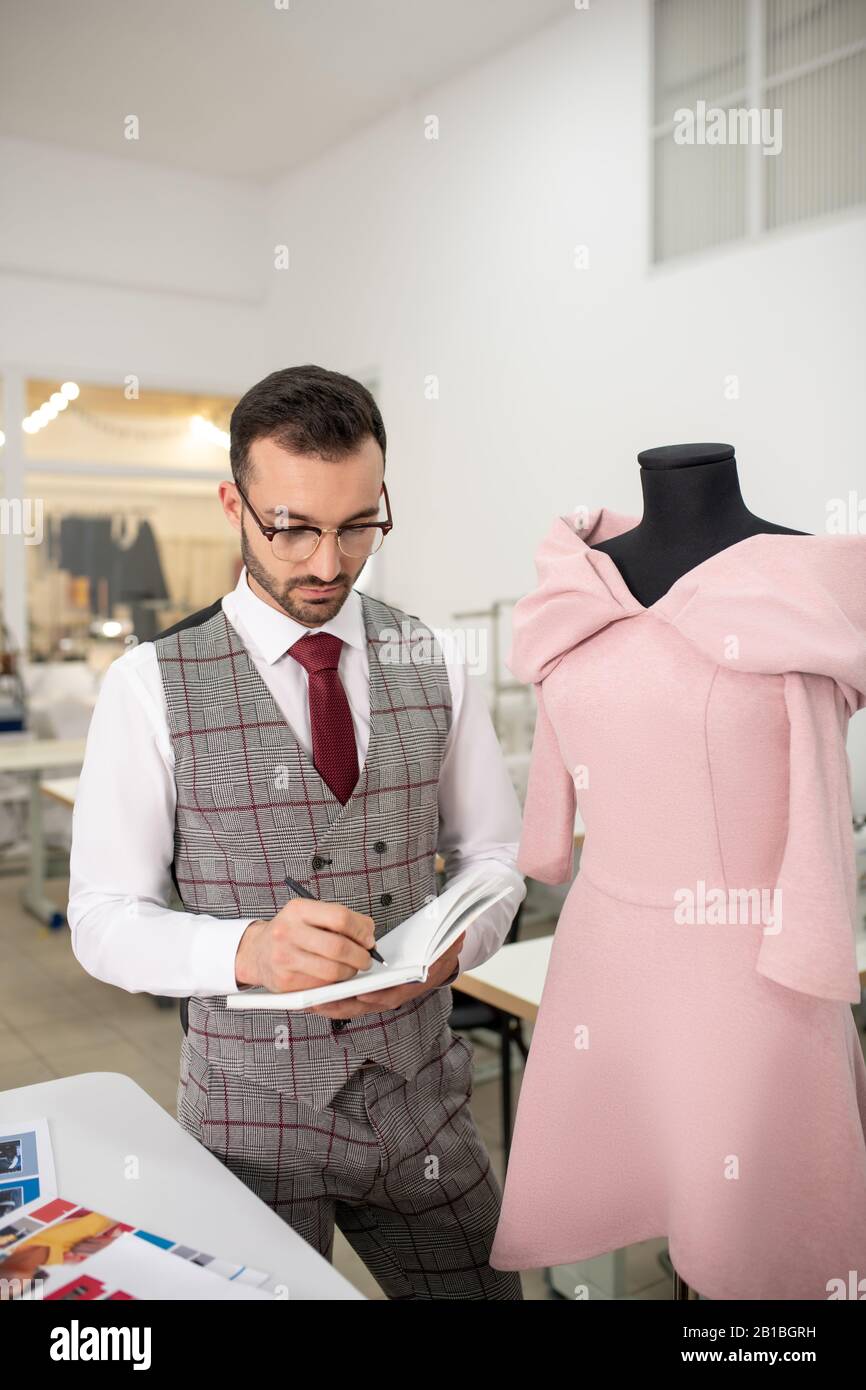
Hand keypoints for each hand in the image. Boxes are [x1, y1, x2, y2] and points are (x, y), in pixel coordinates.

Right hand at [234, 899, 376, 993]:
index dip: (361, 931)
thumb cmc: (290, 932)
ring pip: (332, 971)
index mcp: (298, 910)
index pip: (340, 918)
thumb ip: (339, 920)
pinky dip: (334, 985)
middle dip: (360, 956)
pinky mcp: (285, 981)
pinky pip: (321, 986)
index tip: (369, 939)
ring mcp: (285, 957)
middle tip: (366, 959)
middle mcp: (288, 932)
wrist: (257, 952)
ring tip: (351, 969)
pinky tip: (335, 978)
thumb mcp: (309, 915)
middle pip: (338, 947)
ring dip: (350, 972)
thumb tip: (368, 934)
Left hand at [308, 932, 465, 1019]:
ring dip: (334, 1005)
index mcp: (414, 983)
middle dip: (344, 1005)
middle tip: (321, 1002)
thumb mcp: (446, 943)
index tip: (360, 995)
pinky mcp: (372, 994)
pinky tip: (317, 996)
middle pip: (367, 1005)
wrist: (441, 956)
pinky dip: (335, 1000)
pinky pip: (351, 1001)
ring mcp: (384, 996)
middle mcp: (398, 993)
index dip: (376, 997)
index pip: (394, 994)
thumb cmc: (438, 947)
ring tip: (311, 1001)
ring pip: (356, 1006)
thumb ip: (448, 942)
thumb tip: (455, 936)